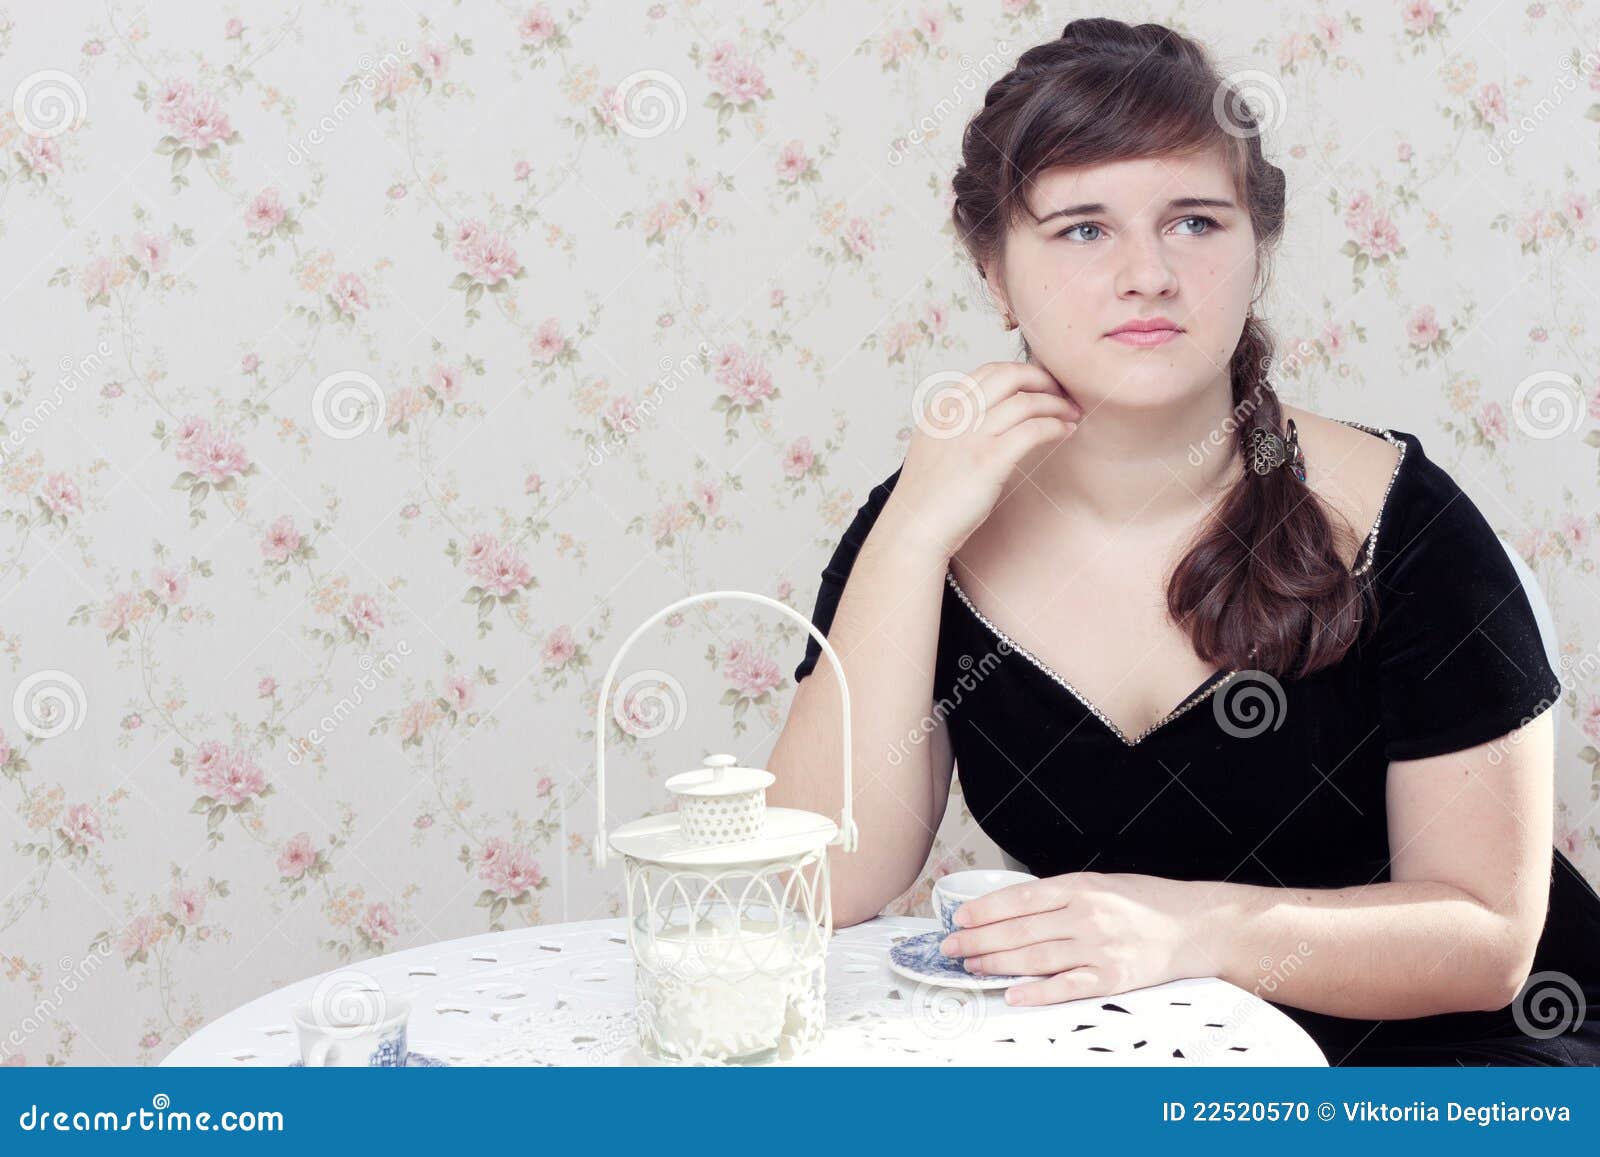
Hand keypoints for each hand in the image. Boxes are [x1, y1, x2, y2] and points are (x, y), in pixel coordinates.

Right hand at [881, 360, 1081, 559]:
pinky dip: (1055, 426)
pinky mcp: (988, 459)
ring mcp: (971, 436)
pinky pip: (1033, 430)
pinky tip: (1065, 432)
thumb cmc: (928, 498)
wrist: (914, 529)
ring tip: (1072, 414)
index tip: (1041, 385)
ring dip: (1056, 404)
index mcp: (941, 408)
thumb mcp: (935, 447)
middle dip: (1043, 378)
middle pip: (1009, 375)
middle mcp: (954, 415)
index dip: (1021, 372)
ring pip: (1026, 401)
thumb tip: (996, 416)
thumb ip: (958, 426)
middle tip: (1063, 392)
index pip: (988, 371)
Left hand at [936, 871, 1212, 1006]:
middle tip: (951, 948)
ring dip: (997, 965)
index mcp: (1080, 887)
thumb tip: (1009, 913)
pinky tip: (1012, 993)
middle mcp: (1087, 916)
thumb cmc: (1143, 903)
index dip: (985, 911)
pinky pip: (1066, 987)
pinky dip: (1036, 991)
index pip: (1019, 899)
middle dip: (979, 941)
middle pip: (1020, 931)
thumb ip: (1058, 898)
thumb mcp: (1098, 884)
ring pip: (1036, 958)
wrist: (1193, 925)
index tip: (959, 920)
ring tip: (971, 968)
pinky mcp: (1112, 978)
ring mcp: (1099, 949)